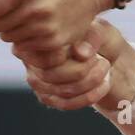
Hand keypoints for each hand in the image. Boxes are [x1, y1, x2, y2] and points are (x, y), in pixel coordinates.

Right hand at [14, 18, 134, 111]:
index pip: (47, 53)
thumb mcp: (100, 30)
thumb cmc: (97, 38)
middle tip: (103, 63)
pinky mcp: (46, 97)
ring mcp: (36, 79)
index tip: (94, 53)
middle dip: (83, 71)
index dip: (72, 56)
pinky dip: (89, 96)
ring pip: (60, 90)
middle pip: (50, 74)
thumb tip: (80, 53)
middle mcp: (29, 57)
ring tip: (104, 70)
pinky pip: (65, 103)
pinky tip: (104, 85)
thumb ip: (91, 37)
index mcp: (38, 36)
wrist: (105, 54)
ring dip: (90, 83)